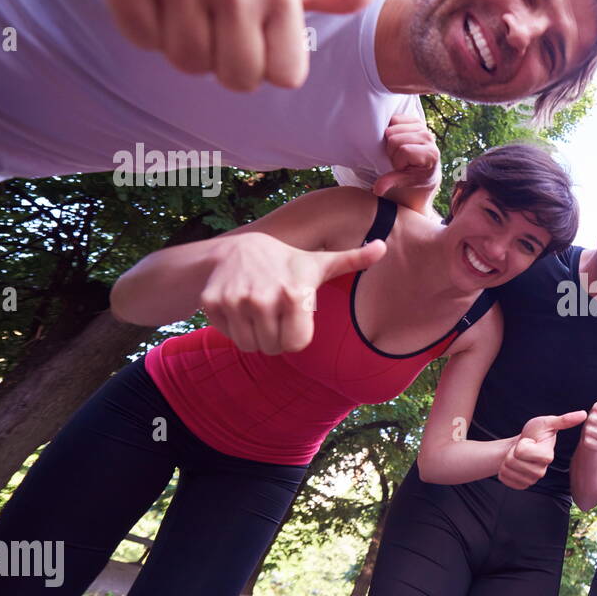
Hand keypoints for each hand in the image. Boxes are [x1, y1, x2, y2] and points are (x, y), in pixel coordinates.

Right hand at [66, 0, 377, 90]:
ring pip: (186, 61)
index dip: (258, 66)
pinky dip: (137, 25)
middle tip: (202, 19)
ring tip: (172, 1)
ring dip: (174, 43)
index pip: (285, 77)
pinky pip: (141, 37)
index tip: (240, 30)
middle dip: (217, 62)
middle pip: (238, 78)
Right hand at [200, 233, 384, 353]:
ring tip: (258, 310)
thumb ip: (353, 260)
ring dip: (254, 335)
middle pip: (272, 348)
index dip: (295, 337)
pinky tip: (239, 306)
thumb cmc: (288, 262)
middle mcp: (263, 299)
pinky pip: (227, 336)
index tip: (293, 318)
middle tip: (274, 313)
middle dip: (274, 337)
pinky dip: (232, 327)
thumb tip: (384, 247)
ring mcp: (235, 301)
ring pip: (249, 345)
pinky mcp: (212, 303)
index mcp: (294, 295)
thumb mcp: (320, 262)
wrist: (236, 250)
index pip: (295, 346)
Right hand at [372, 115, 440, 198]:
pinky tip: (399, 140)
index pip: (404, 151)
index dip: (397, 161)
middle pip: (394, 139)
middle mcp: (429, 137)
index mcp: (431, 153)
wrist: (427, 166)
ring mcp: (423, 127)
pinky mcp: (416, 120)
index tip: (403, 168)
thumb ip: (392, 182)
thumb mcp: (406, 181)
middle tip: (400, 160)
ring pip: (392, 128)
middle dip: (392, 152)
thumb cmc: (417, 175)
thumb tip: (376, 189)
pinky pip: (394, 119)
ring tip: (400, 151)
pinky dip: (392, 129)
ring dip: (391, 141)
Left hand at [499, 410, 588, 488]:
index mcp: (547, 456)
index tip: (529, 441)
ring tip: (517, 456)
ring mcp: (531, 480)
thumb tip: (584, 414)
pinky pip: (505, 480)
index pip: (521, 452)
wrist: (522, 445)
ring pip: (507, 471)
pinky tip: (512, 466)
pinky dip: (503, 471)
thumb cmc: (535, 433)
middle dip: (512, 452)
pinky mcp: (521, 485)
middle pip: (513, 462)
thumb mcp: (547, 423)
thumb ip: (565, 420)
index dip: (521, 444)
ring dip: (506, 461)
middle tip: (521, 448)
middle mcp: (541, 472)